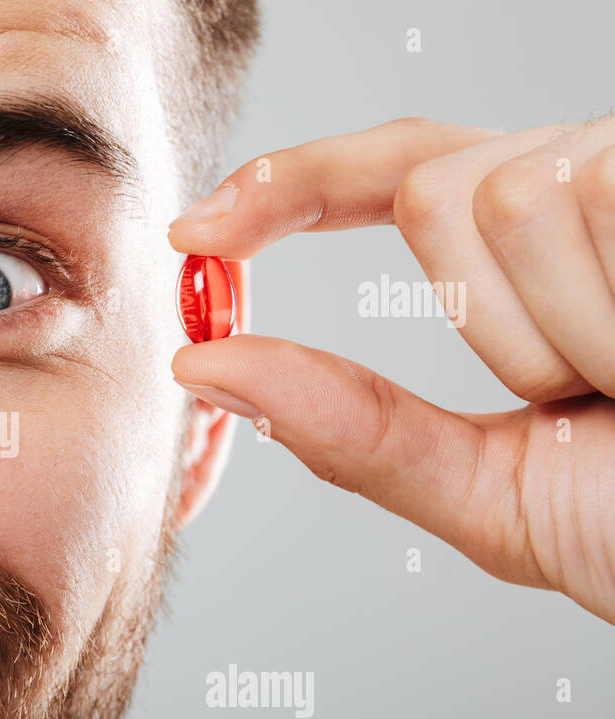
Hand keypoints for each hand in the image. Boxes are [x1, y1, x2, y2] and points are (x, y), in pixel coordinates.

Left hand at [168, 117, 614, 623]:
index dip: (292, 185)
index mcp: (544, 252)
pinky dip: (610, 316)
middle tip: (599, 389)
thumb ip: (351, 429)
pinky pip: (585, 198)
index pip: (400, 172)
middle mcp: (598, 184)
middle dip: (491, 321)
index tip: (200, 231)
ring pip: (505, 197)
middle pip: (435, 190)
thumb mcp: (492, 490)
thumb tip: (210, 371)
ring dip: (564, 330)